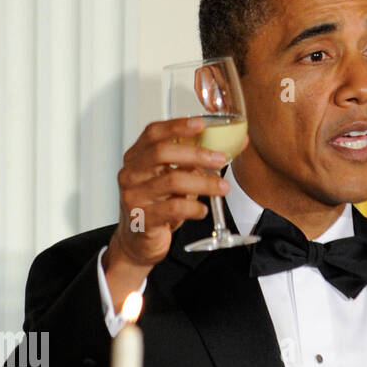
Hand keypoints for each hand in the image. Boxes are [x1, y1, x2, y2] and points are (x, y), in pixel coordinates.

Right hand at [104, 117, 236, 279]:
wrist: (138, 243)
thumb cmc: (158, 207)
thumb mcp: (176, 180)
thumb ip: (198, 163)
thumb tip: (235, 143)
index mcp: (137, 158)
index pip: (154, 133)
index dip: (177, 126)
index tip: (201, 123)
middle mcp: (131, 173)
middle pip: (162, 152)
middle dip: (196, 153)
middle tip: (221, 159)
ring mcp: (134, 195)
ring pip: (172, 181)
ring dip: (203, 183)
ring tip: (222, 187)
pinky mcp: (142, 218)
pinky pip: (173, 208)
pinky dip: (194, 207)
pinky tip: (203, 210)